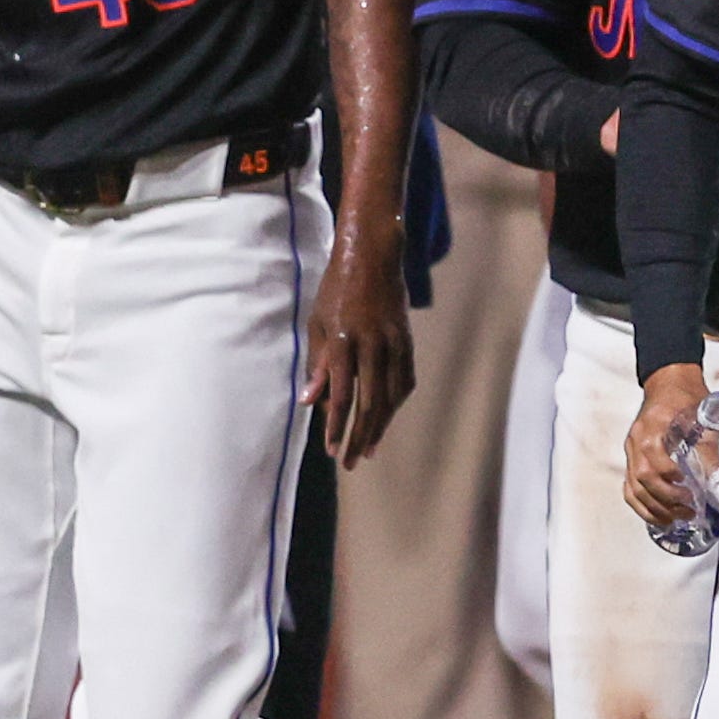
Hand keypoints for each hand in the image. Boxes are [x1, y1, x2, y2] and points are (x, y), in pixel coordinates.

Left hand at [302, 221, 413, 461]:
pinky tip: (386, 418)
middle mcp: (371, 344)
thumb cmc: (336, 290)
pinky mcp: (407, 341)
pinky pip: (405, 380)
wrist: (373, 256)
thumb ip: (317, 364)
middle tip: (350, 461)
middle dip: (359, 435)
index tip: (330, 449)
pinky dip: (395, 403)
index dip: (336, 425)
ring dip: (380, 426)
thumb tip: (310, 402)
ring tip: (369, 449)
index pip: (341, 394)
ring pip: (390, 396)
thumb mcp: (317, 323)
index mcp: (343, 340)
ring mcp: (393, 343)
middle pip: (369, 402)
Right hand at [621, 363, 715, 528]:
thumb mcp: (704, 416)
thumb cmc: (686, 397)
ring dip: (654, 508)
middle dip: (666, 501)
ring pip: (634, 487)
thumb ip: (708, 447)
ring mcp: (630, 450)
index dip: (673, 482)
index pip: (657, 462)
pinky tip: (657, 515)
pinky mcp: (631, 457)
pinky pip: (629, 487)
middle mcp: (637, 440)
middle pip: (644, 478)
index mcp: (653, 428)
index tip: (692, 493)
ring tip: (675, 519)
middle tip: (689, 511)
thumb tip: (715, 479)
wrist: (669, 382)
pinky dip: (641, 505)